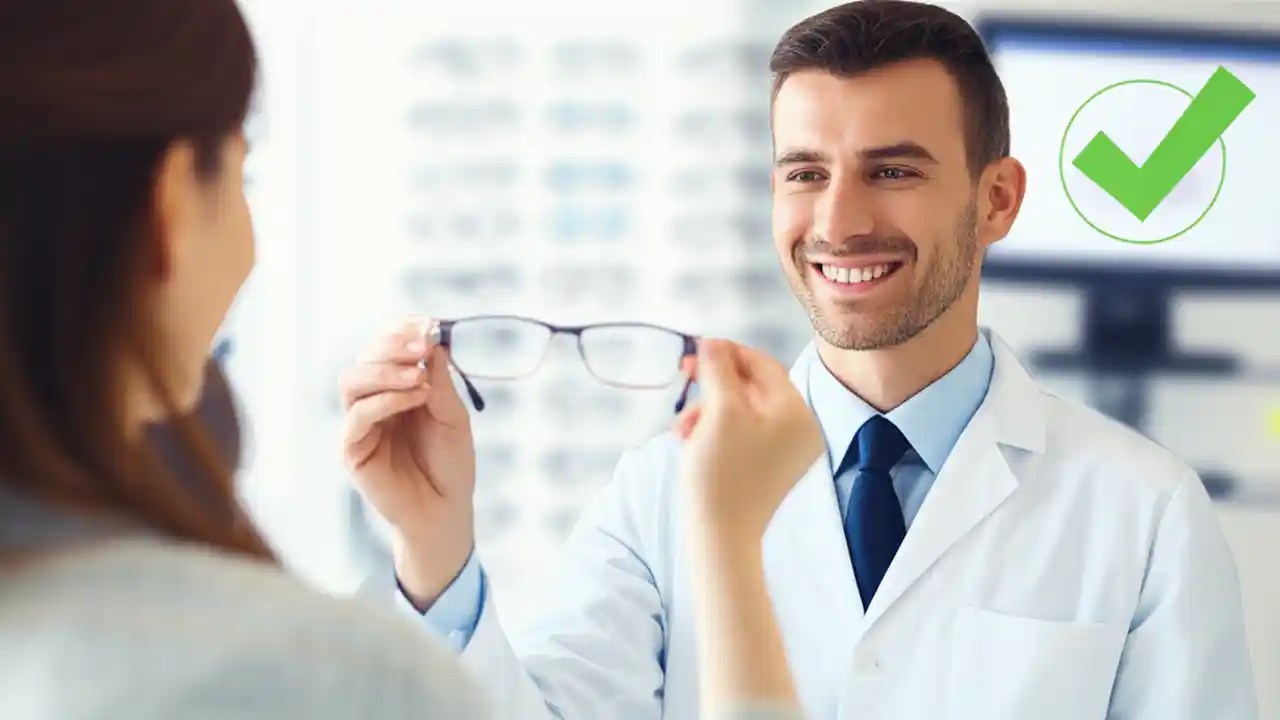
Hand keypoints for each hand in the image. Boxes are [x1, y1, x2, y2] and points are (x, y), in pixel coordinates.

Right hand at [340, 317, 475, 609]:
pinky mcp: (352, 449)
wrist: (445, 509)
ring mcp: (359, 424)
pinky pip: (357, 415)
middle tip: (422, 345)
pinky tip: (415, 397)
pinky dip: (385, 400)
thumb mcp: (453, 415)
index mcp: (395, 387)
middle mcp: (372, 400)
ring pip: (353, 380)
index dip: (401, 330)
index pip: (386, 346)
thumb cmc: (450, 463)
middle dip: (392, 345)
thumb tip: (432, 342)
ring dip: (386, 371)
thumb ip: (440, 380)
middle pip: (364, 357)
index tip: (426, 323)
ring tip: (420, 376)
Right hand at [674, 339, 822, 543]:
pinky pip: (741, 433)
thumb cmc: (721, 473)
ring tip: (683, 427)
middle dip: (713, 385)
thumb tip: (712, 341)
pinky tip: (691, 439)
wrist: (721, 536)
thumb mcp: (719, 411)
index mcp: (797, 413)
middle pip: (752, 386)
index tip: (695, 349)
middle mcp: (800, 429)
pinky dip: (714, 429)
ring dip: (708, 409)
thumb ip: (718, 369)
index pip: (763, 364)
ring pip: (741, 410)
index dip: (727, 351)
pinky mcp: (768, 468)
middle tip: (684, 379)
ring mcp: (785, 451)